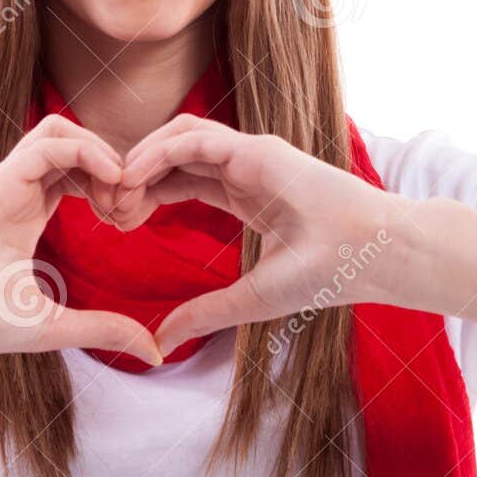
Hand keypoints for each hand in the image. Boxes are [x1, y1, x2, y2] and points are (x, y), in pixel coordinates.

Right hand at [0, 114, 163, 370]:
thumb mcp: (54, 324)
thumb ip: (103, 329)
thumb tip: (154, 351)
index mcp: (27, 212)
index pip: (78, 173)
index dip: (111, 186)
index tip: (130, 222)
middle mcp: (16, 189)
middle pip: (74, 146)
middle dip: (112, 166)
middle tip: (131, 207)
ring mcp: (5, 181)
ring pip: (60, 132)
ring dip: (101, 152)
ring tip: (121, 191)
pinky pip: (48, 144)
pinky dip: (86, 152)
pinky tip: (109, 181)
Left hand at [114, 116, 414, 353]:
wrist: (371, 257)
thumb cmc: (325, 275)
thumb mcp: (249, 299)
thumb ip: (203, 313)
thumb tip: (159, 340)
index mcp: (244, 192)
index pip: (178, 179)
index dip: (143, 194)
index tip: (116, 222)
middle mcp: (244, 166)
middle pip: (171, 154)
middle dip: (133, 174)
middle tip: (105, 206)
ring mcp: (251, 153)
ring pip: (178, 136)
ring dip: (141, 157)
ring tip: (115, 190)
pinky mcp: (259, 149)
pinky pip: (196, 138)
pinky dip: (160, 151)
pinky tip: (136, 176)